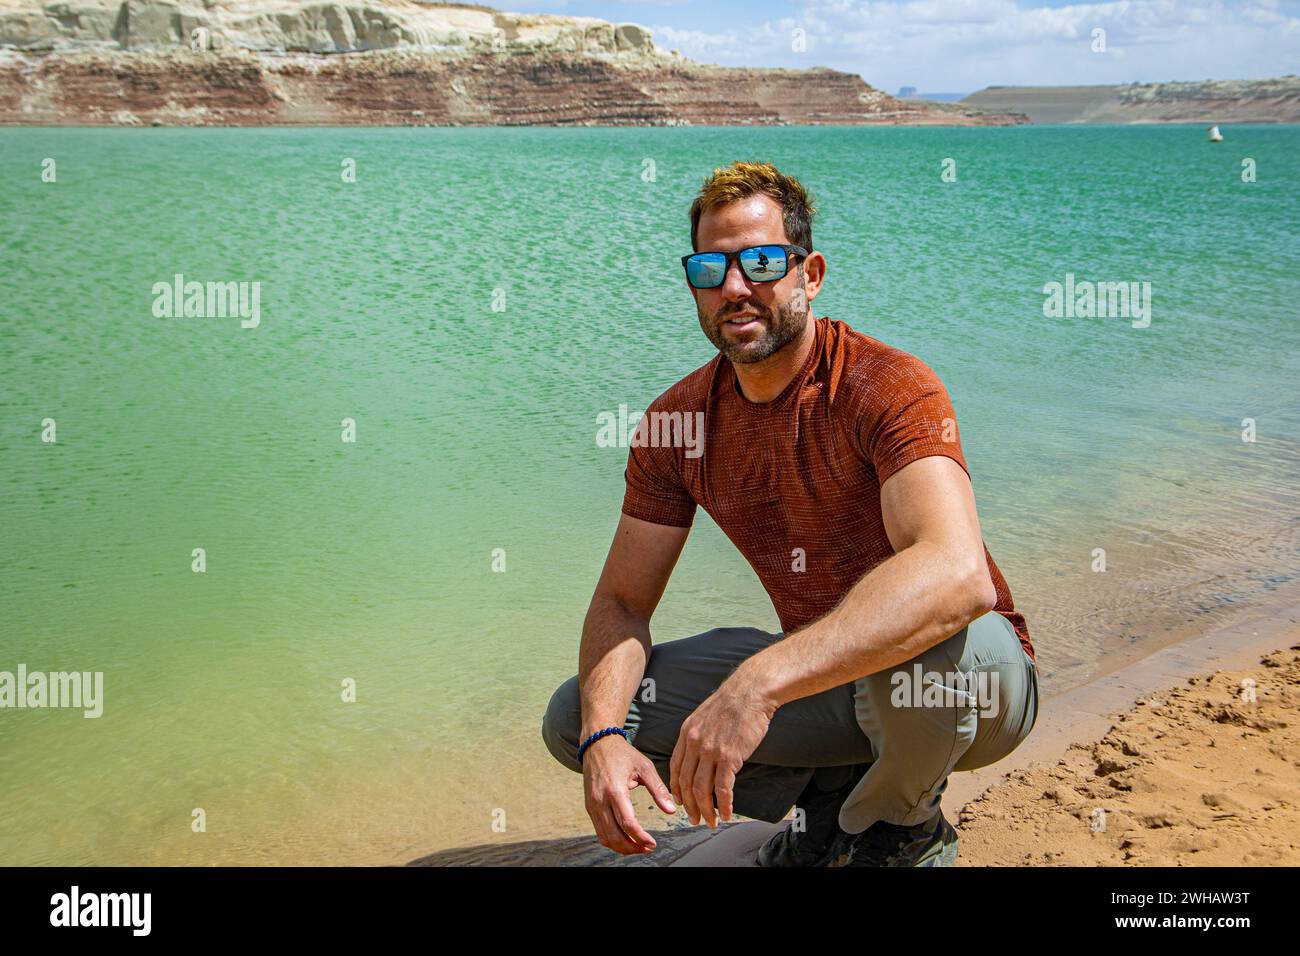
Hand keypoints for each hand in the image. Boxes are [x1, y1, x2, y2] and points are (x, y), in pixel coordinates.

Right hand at [582, 734, 677, 854]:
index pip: (627, 823)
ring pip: (605, 837)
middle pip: (614, 836)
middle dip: (632, 847)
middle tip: (648, 848)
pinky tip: (626, 839)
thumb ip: (658, 789)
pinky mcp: (590, 807)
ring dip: (622, 847)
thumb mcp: (645, 767)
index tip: (653, 844)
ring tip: (639, 847)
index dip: (641, 838)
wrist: (597, 744)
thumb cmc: (623, 754)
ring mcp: (592, 805)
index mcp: (615, 790)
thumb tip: (672, 810)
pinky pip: (599, 831)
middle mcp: (600, 800)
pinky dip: (612, 840)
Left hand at [669, 679, 775, 827]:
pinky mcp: (730, 757)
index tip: (681, 801)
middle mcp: (695, 743)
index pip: (675, 767)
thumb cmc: (732, 703)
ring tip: (711, 822)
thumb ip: (697, 735)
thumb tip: (698, 755)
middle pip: (686, 783)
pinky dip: (724, 805)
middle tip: (694, 819)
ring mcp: (711, 751)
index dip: (676, 788)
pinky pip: (723, 788)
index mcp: (686, 733)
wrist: (751, 691)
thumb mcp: (704, 716)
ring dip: (706, 810)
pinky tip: (727, 813)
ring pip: (702, 789)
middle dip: (689, 806)